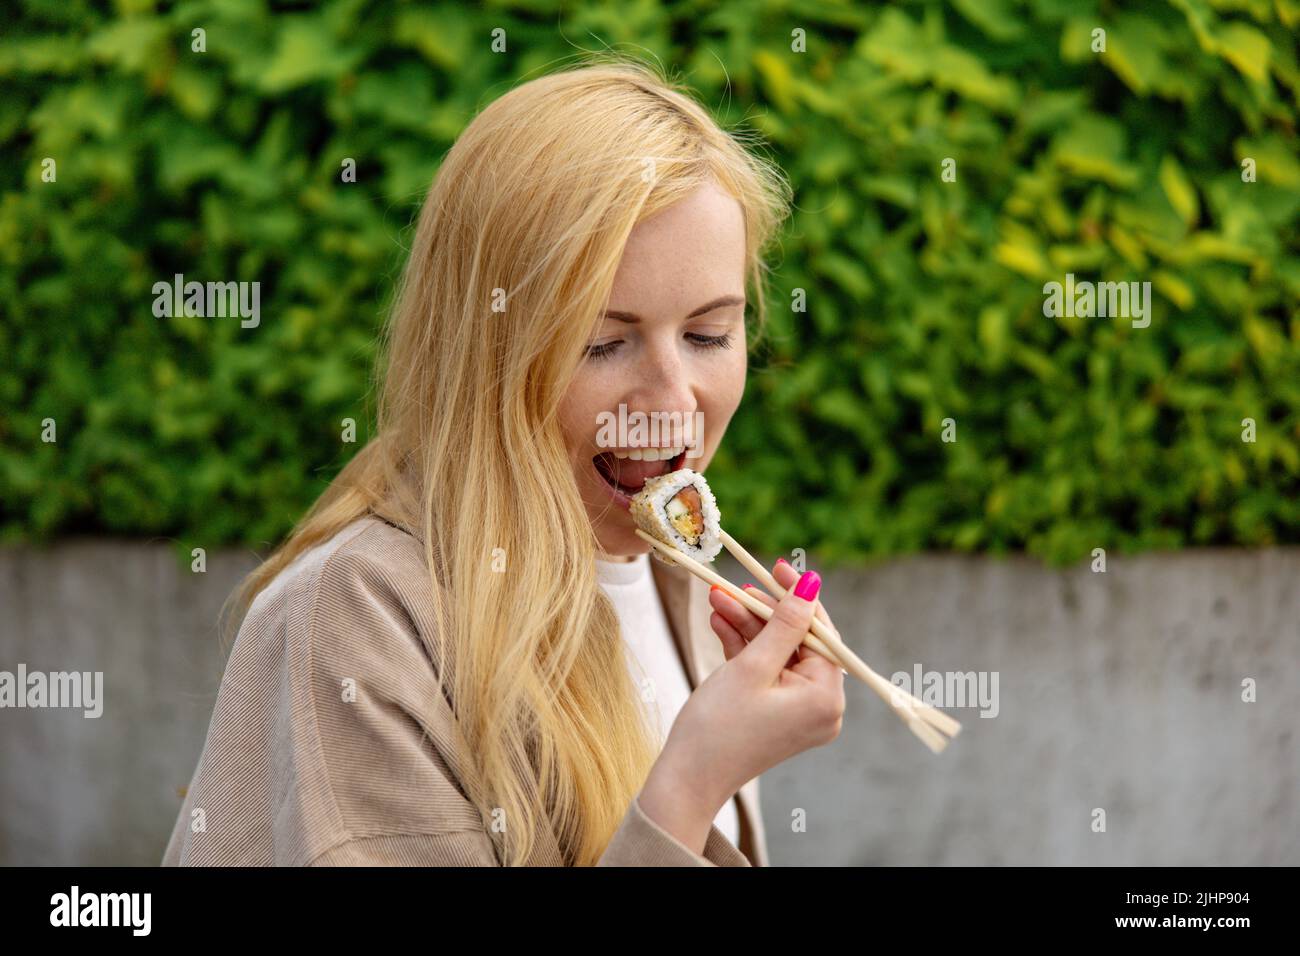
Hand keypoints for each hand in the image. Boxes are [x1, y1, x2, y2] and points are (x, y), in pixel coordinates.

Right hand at [639, 564, 845, 851]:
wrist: (687, 778)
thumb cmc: (718, 726)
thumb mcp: (752, 665)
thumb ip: (784, 623)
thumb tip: (811, 583)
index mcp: (826, 698)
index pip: (820, 633)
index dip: (798, 598)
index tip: (779, 568)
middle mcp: (822, 707)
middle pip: (797, 642)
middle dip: (762, 613)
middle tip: (735, 587)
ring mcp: (800, 713)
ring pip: (777, 653)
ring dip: (747, 627)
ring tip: (716, 602)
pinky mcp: (778, 714)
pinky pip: (768, 672)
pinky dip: (745, 651)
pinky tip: (719, 625)